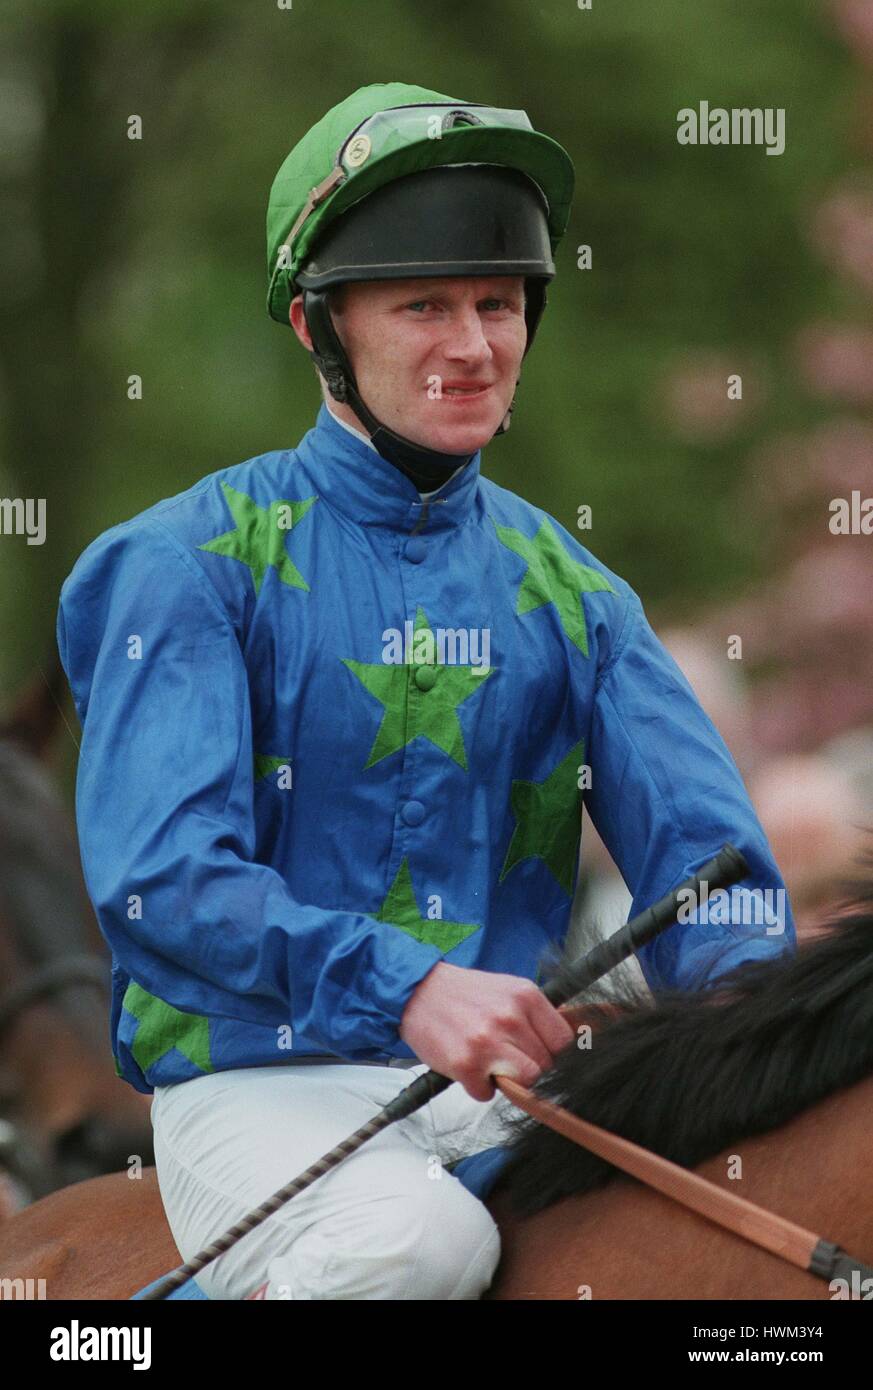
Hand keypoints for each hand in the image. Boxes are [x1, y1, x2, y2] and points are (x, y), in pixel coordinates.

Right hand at [399, 961, 574, 1100]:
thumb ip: (536, 1014)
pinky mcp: (466, 1064)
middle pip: (545, 1065)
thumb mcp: (508, 989)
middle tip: (505, 1055)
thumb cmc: (463, 994)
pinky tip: (469, 1067)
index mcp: (526, 996)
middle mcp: (510, 1018)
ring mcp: (488, 1042)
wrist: (417, 992)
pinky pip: (487, 1093)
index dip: (552, 1051)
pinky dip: (478, 1087)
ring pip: (525, 1082)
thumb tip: (571, 1035)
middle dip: (527, 1065)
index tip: (538, 1052)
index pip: (564, 1041)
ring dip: (509, 1080)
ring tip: (491, 1063)